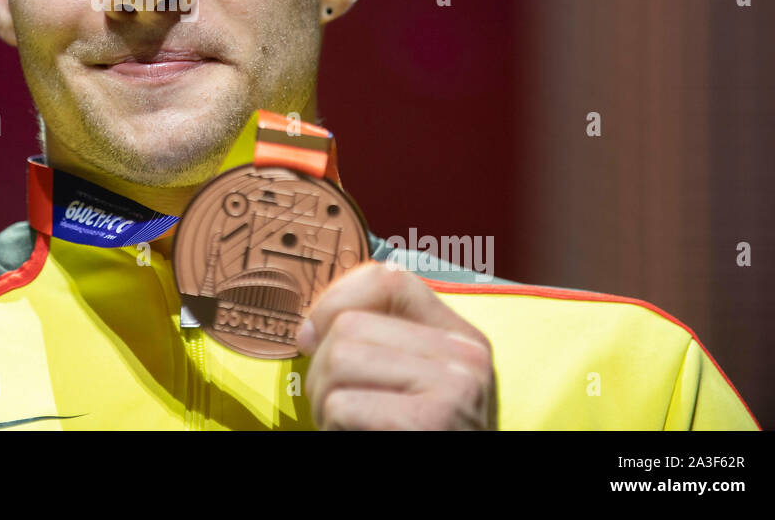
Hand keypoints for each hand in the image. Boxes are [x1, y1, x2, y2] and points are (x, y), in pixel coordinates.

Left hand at [296, 259, 497, 429]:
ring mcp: (454, 386)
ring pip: (339, 359)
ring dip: (323, 402)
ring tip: (347, 428)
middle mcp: (466, 355)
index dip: (336, 299)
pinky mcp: (431, 421)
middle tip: (336, 411)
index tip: (312, 334)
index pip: (390, 278)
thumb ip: (382, 345)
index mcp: (463, 339)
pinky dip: (333, 430)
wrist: (461, 504)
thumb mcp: (414, 387)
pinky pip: (342, 405)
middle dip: (322, 370)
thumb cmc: (419, 442)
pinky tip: (358, 443)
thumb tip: (308, 326)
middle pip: (351, 325)